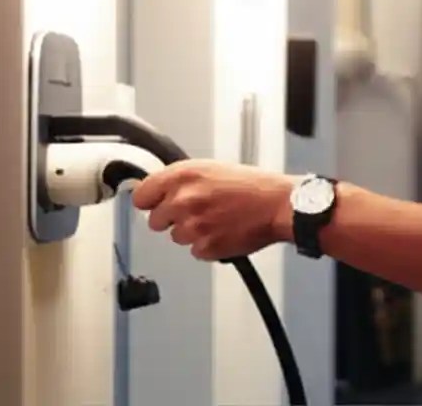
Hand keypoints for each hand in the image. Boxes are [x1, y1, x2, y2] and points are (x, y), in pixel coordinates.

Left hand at [131, 161, 295, 260]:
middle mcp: (183, 200)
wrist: (279, 205)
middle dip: (172, 219)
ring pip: (176, 237)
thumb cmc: (254, 186)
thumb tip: (162, 191)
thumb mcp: (213, 169)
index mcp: (183, 176)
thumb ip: (183, 181)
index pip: (142, 195)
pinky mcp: (205, 247)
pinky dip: (207, 245)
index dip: (151, 200)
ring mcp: (193, 226)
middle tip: (196, 212)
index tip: (156, 203)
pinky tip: (223, 231)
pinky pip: (195, 251)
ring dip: (192, 232)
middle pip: (155, 221)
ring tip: (216, 220)